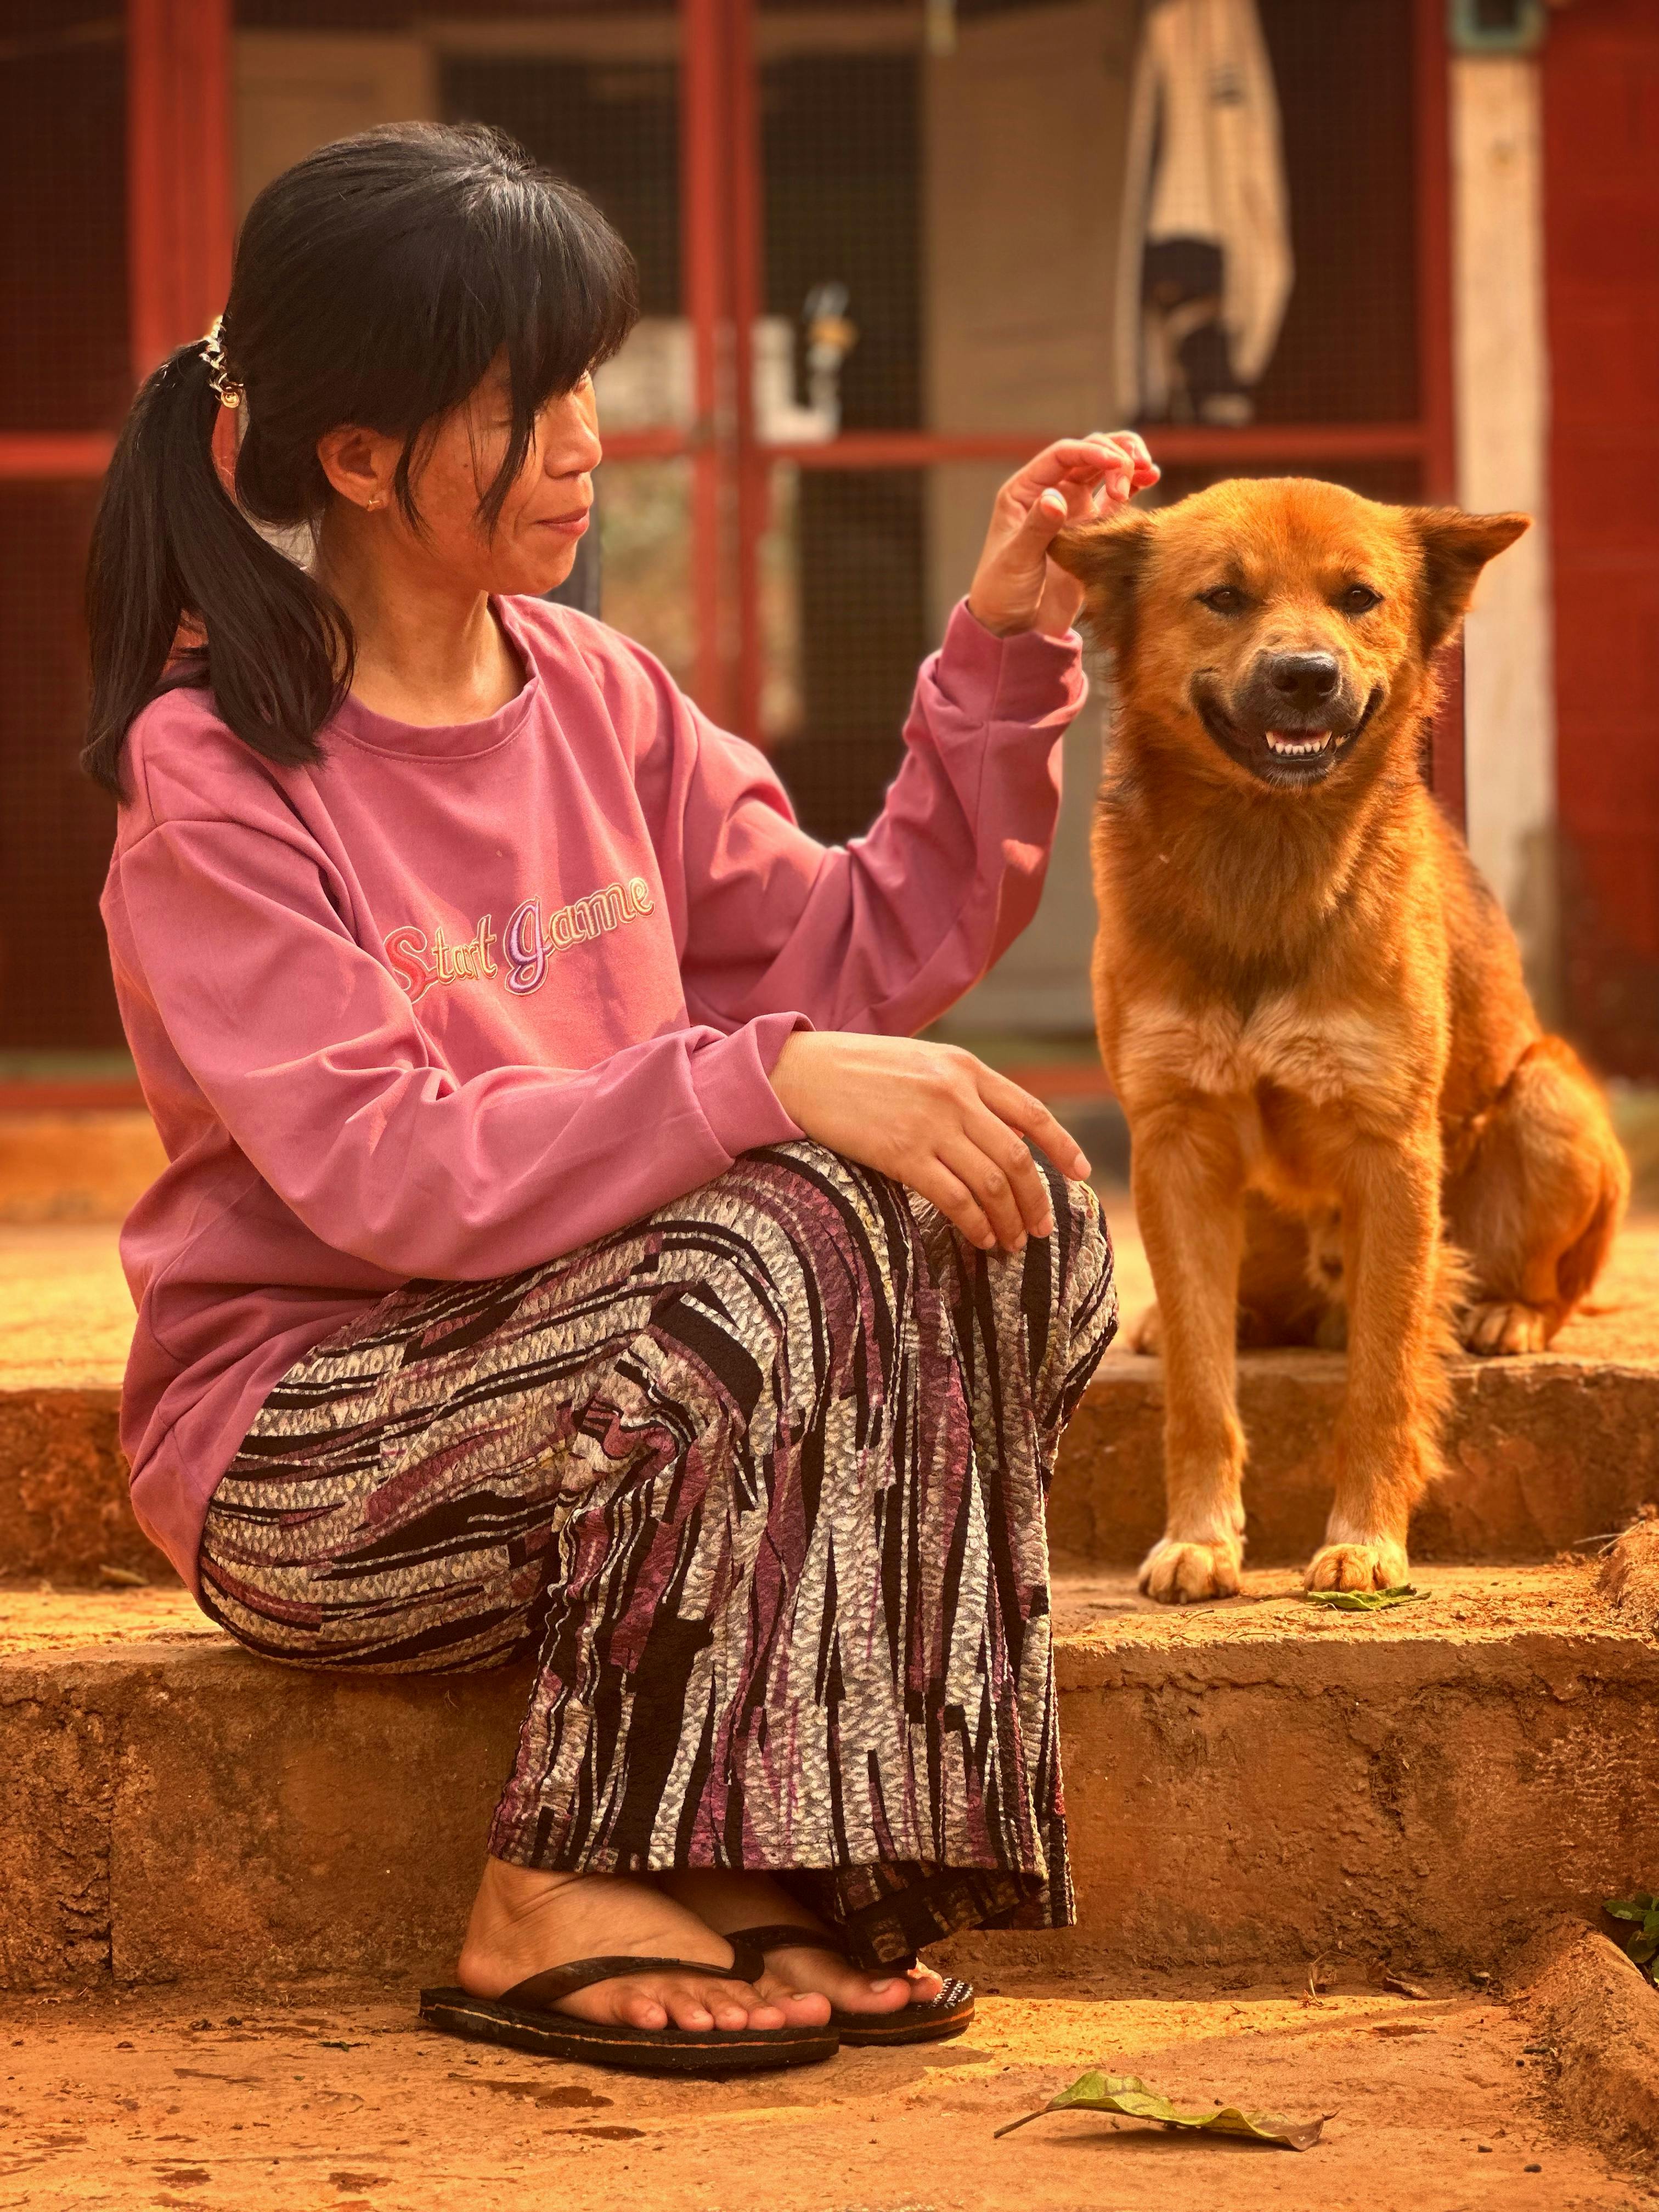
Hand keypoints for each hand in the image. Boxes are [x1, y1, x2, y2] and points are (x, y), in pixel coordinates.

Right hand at [769, 1032, 1091, 1252]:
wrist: (800, 1071)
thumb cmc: (858, 1069)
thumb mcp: (921, 1062)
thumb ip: (960, 1088)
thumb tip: (998, 1130)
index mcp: (965, 1067)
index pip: (1032, 1112)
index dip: (1062, 1147)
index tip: (1081, 1174)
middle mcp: (956, 1094)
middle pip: (1017, 1158)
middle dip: (1037, 1199)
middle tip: (1043, 1228)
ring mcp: (930, 1124)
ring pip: (992, 1183)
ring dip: (1009, 1220)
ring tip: (1012, 1242)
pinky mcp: (902, 1154)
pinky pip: (956, 1199)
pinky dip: (976, 1224)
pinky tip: (981, 1238)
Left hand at [967, 432, 1158, 638]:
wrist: (1015, 627)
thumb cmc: (1003, 592)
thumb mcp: (1017, 560)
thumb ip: (1037, 528)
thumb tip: (1055, 499)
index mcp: (1025, 491)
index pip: (1063, 455)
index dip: (1092, 451)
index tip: (1118, 462)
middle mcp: (1050, 492)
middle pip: (1089, 453)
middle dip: (1116, 454)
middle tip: (1137, 470)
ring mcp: (1073, 509)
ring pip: (1105, 470)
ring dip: (1128, 464)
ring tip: (1149, 473)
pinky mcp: (1091, 528)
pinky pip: (1116, 497)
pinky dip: (1134, 484)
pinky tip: (1151, 478)